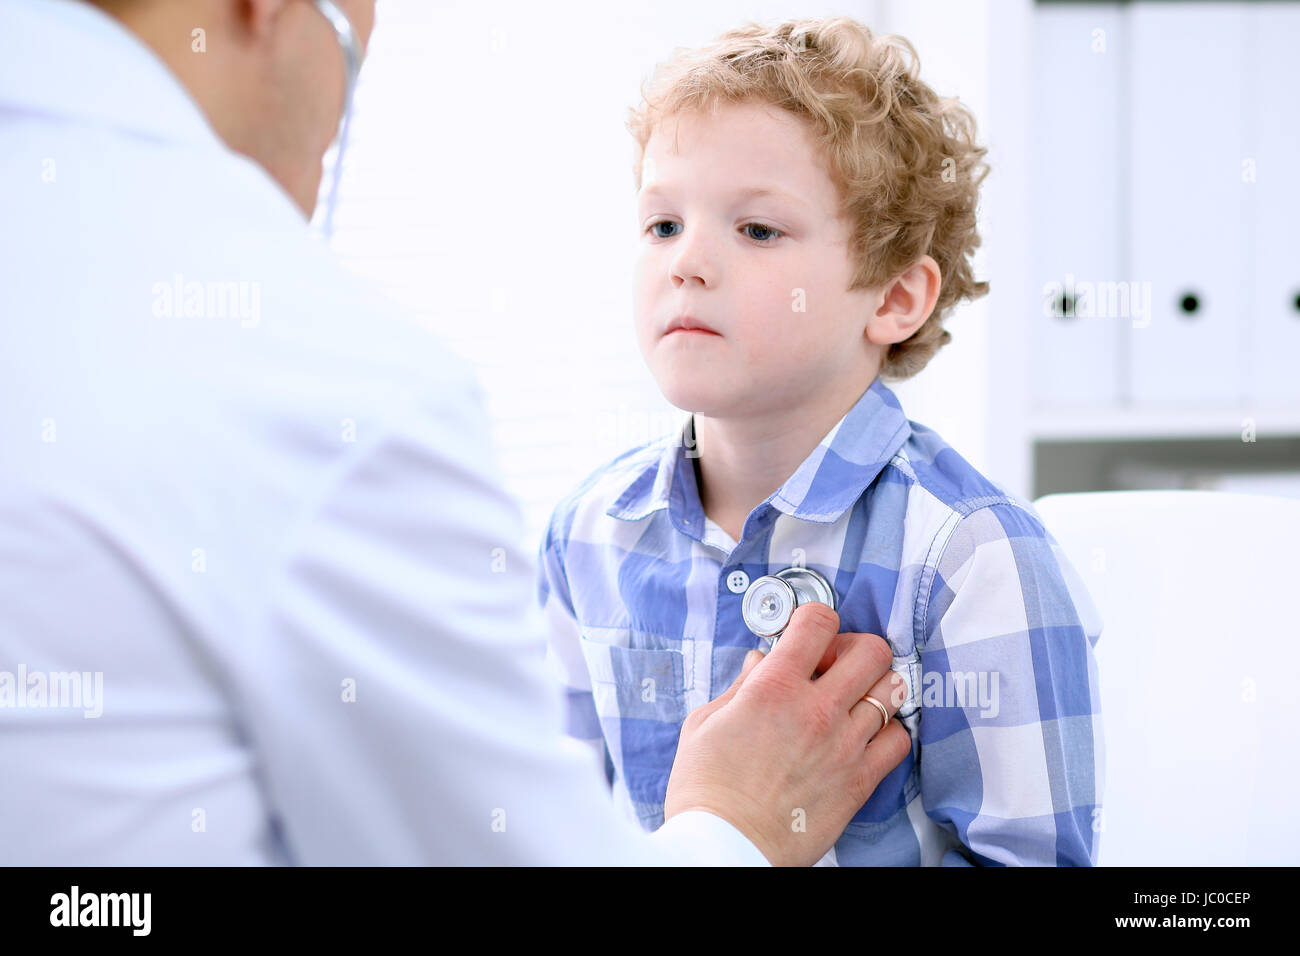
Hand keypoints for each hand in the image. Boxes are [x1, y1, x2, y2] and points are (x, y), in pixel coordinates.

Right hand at [663, 602, 910, 865]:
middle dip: (854, 649)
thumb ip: (740, 686)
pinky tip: (864, 736)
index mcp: (774, 686)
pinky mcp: (859, 781)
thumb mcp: (705, 723)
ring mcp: (844, 745)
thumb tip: (758, 662)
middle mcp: (817, 709)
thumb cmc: (706, 789)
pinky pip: (899, 739)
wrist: (725, 846)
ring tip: (851, 701)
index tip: (807, 635)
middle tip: (833, 666)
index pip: (819, 621)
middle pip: (872, 650)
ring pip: (891, 690)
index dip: (815, 619)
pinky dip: (888, 731)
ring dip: (873, 688)